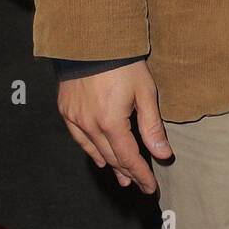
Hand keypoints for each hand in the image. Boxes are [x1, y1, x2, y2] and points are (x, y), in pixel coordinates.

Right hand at [57, 60, 170, 193]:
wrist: (91, 41)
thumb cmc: (123, 63)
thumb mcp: (145, 91)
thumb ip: (152, 126)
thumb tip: (163, 154)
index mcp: (111, 122)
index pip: (128, 158)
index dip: (141, 175)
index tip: (150, 188)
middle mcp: (90, 125)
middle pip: (112, 157)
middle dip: (128, 172)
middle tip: (139, 184)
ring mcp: (75, 118)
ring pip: (94, 150)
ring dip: (110, 165)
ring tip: (122, 177)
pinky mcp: (66, 110)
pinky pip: (79, 138)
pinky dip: (91, 150)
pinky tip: (98, 157)